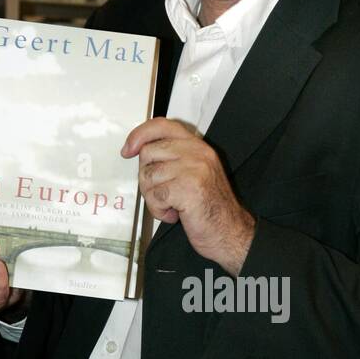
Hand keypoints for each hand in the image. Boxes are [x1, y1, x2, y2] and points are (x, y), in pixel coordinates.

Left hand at [122, 120, 255, 275]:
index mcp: (198, 147)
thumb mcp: (197, 174)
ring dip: (153, 198)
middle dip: (147, 177)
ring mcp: (193, 169)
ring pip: (148, 176)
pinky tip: (175, 214)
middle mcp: (197, 153)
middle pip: (148, 153)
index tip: (128, 150)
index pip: (162, 125)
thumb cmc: (212, 209)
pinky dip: (159, 210)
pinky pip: (155, 196)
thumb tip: (140, 152)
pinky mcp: (187, 188)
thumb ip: (174, 158)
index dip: (139, 135)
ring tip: (172, 205)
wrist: (231, 232)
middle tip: (162, 193)